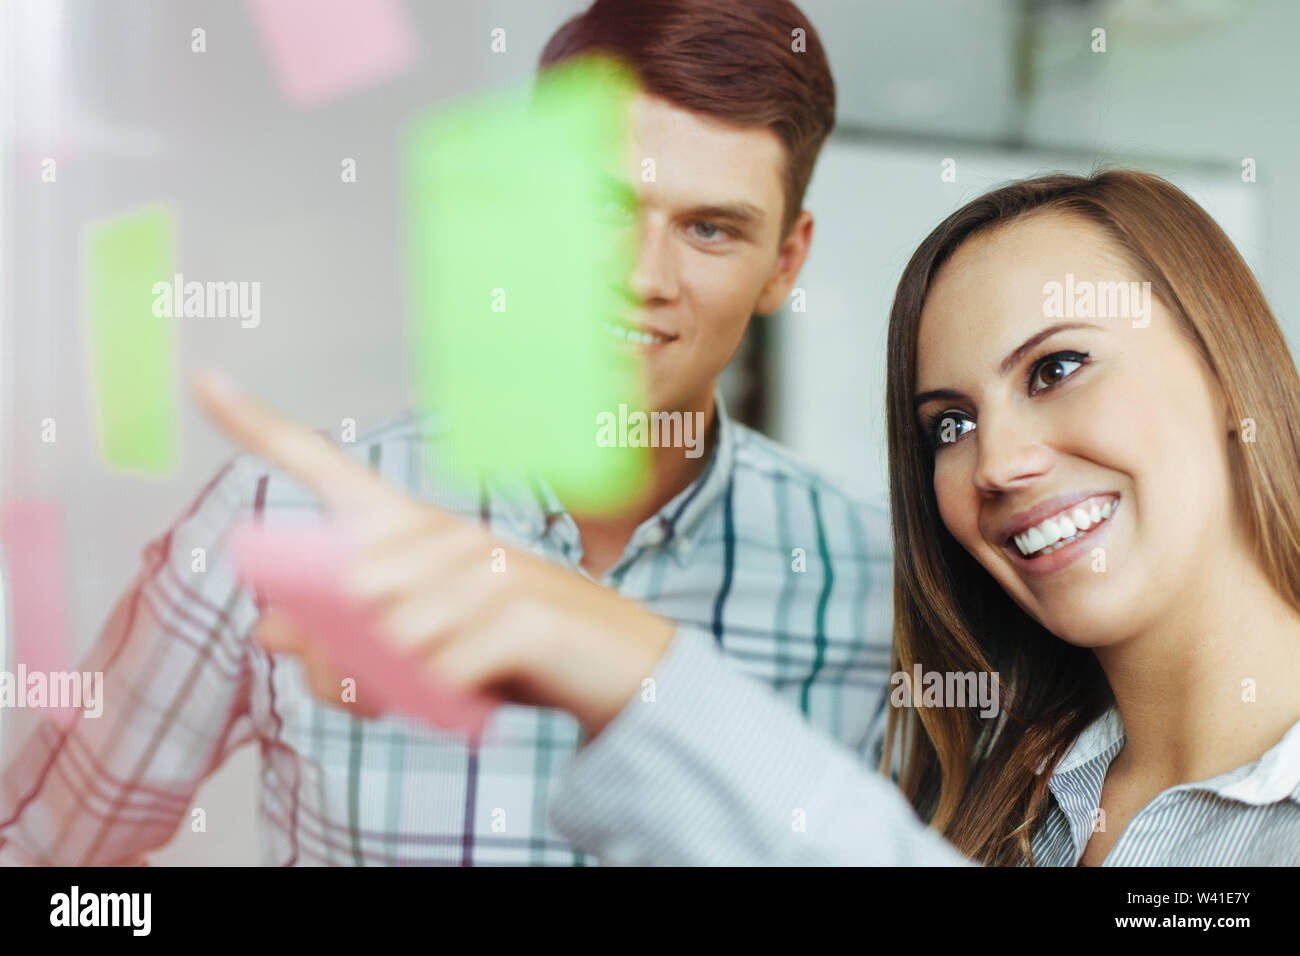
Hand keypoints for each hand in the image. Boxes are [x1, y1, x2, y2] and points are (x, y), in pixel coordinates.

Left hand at [192, 371, 676, 735]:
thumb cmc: (506, 653)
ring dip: (403, 685)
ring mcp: (488, 564)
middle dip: (344, 662)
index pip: (327, 469)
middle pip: (341, 592)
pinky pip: (443, 667)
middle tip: (389, 688)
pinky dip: (450, 695)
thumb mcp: (416, 655)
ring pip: (389, 635)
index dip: (261, 427)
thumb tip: (267, 631)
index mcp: (412, 530)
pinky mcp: (524, 610)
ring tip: (444, 686)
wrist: (616, 669)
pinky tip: (482, 688)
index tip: (203, 379)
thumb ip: (341, 643)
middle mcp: (444, 531)